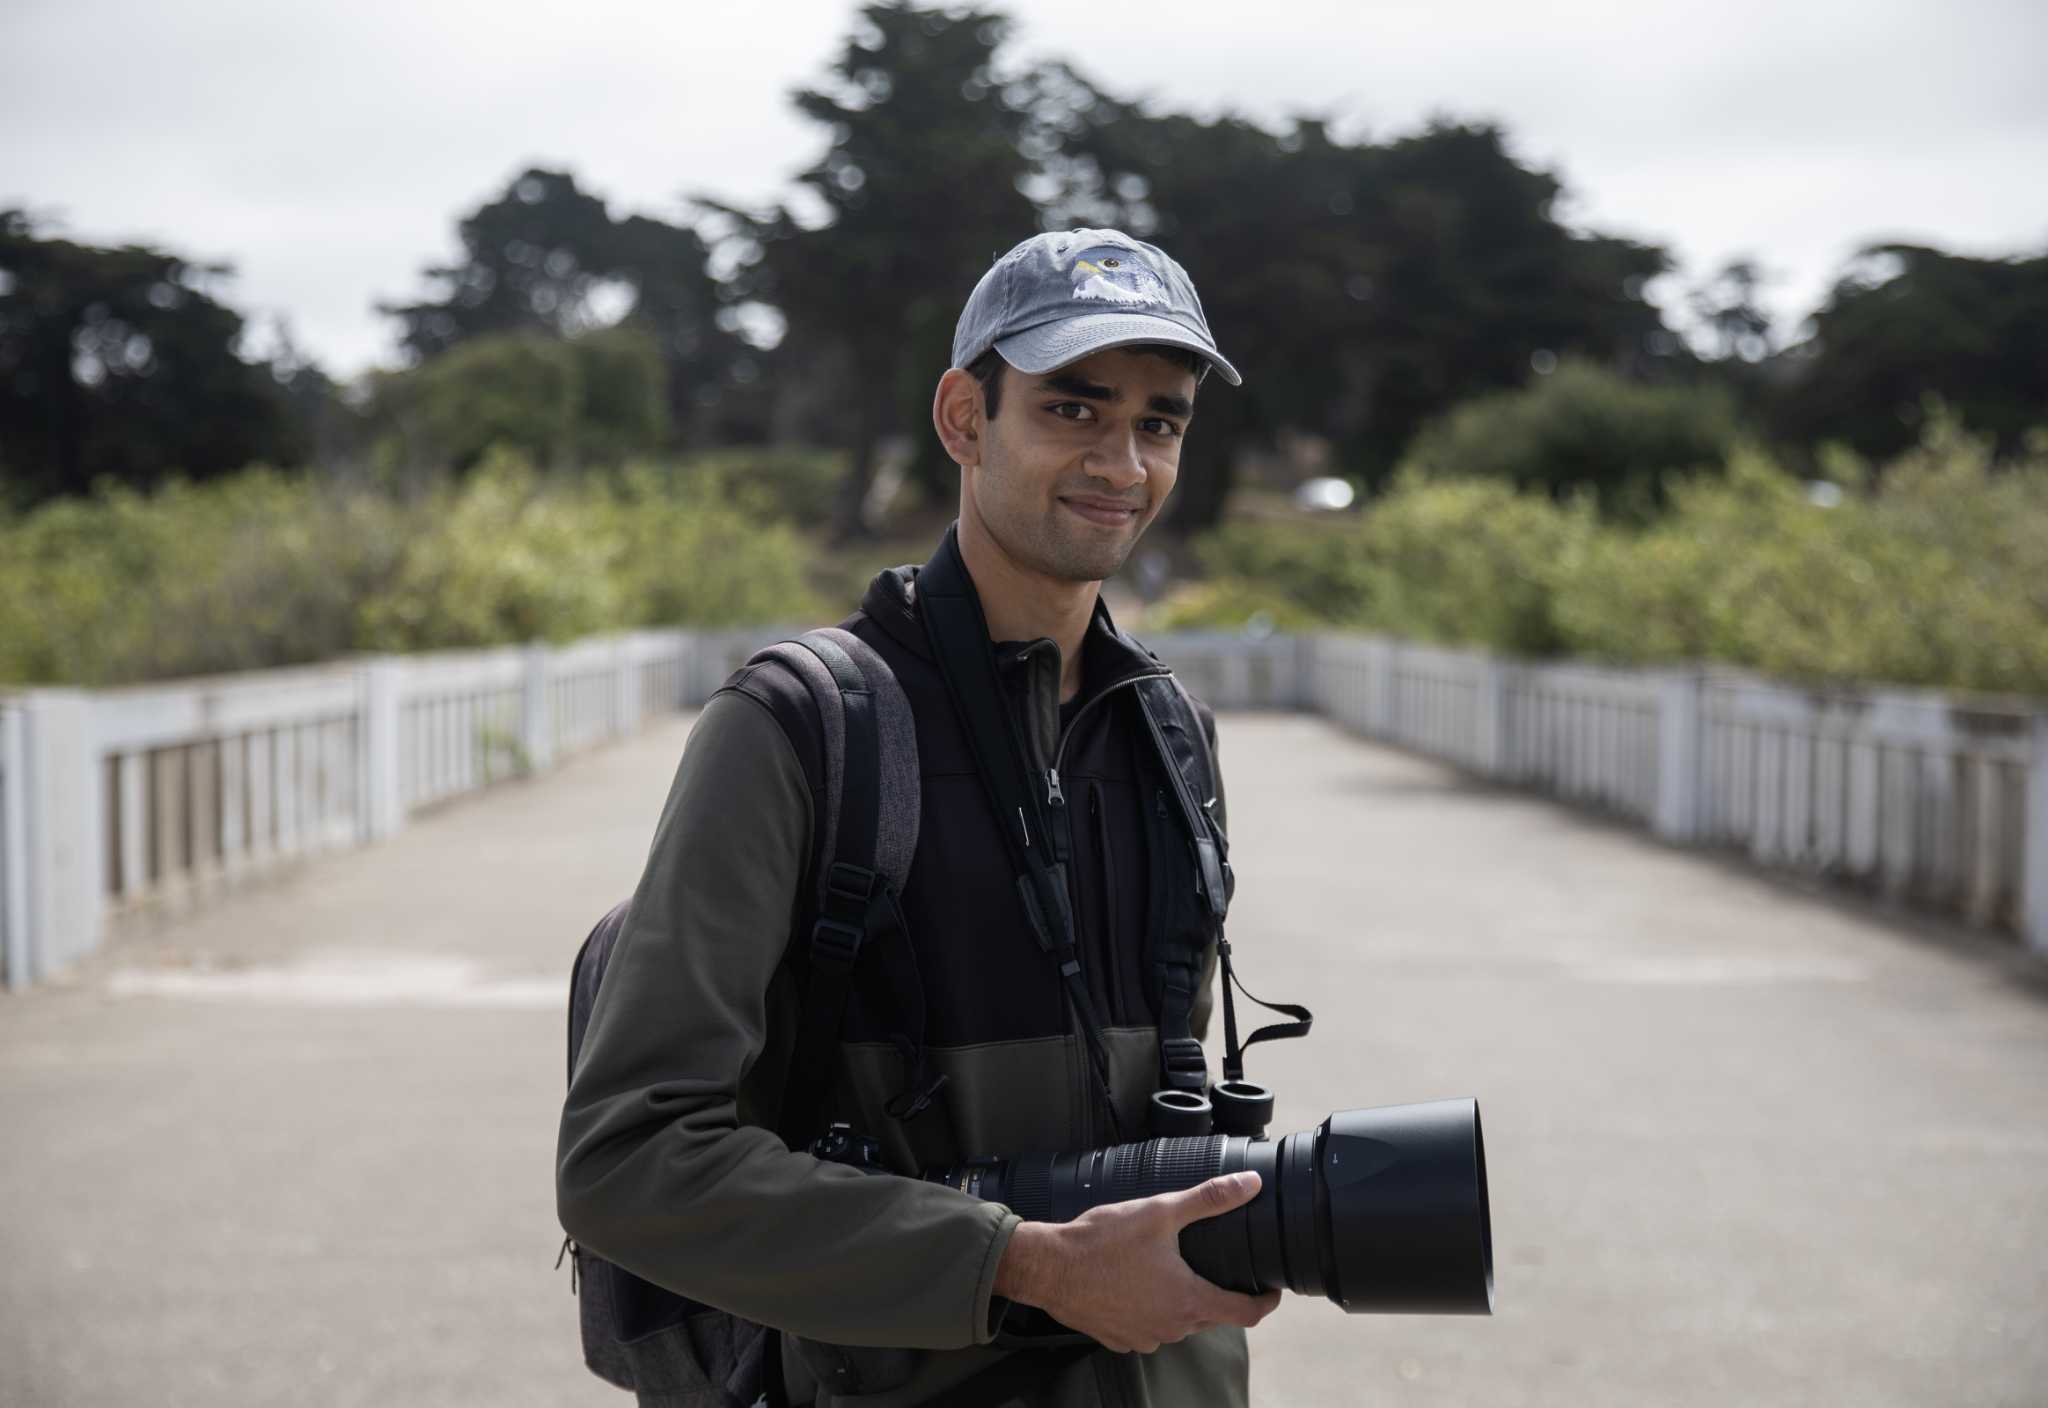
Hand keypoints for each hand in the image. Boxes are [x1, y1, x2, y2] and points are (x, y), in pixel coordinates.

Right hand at [993, 1171, 1283, 1353]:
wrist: (1049, 1267)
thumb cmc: (1102, 1242)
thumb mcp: (1161, 1212)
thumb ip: (1210, 1199)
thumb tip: (1249, 1185)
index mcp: (1189, 1300)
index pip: (1246, 1314)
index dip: (1265, 1302)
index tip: (1270, 1289)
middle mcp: (1171, 1327)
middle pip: (1210, 1316)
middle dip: (1216, 1293)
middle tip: (1210, 1264)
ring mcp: (1144, 1337)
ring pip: (1177, 1323)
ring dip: (1180, 1302)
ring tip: (1167, 1269)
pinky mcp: (1119, 1339)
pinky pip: (1147, 1328)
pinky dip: (1149, 1310)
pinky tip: (1135, 1284)